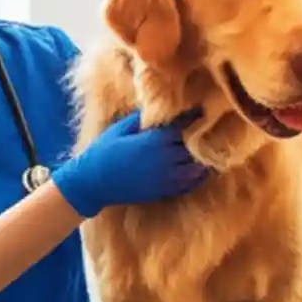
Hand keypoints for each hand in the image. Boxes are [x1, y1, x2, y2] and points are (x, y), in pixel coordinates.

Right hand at [52, 107, 209, 217]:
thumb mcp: (120, 128)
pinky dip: (197, 178)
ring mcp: (166, 178)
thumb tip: (156, 109)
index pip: (183, 126)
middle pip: (194, 147)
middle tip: (207, 130)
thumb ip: (141, 119)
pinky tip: (200, 171)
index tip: (201, 110)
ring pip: (196, 169)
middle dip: (200, 138)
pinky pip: (188, 185)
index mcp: (155, 140)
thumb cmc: (103, 151)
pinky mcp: (163, 191)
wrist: (93, 182)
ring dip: (202, 159)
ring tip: (208, 151)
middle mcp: (166, 159)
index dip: (193, 117)